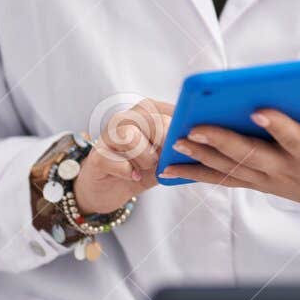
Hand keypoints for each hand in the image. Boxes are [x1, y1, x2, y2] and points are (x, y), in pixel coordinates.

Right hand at [72, 98, 174, 214]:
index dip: (183, 132)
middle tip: (161, 160)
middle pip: (156, 122)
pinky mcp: (97, 155)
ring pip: (131, 137)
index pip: (175, 111)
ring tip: (144, 167)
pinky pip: (116, 161)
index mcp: (149, 111)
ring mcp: (109, 134)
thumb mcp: (166, 156)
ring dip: (145, 159)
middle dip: (164, 146)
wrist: (109, 188)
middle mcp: (128, 116)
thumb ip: (180, 146)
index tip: (185, 146)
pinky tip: (132, 175)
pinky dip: (128, 172)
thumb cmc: (142, 168)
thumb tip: (202, 143)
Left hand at [160, 106, 299, 270]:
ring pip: (233, 169)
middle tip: (196, 128)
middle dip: (223, 142)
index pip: (294, 139)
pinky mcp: (262, 183)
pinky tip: (173, 169)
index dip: (278, 126)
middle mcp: (289, 169)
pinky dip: (199, 175)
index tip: (260, 109)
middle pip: (252, 155)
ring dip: (203, 158)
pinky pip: (227, 179)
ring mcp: (272, 179)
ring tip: (177, 143)